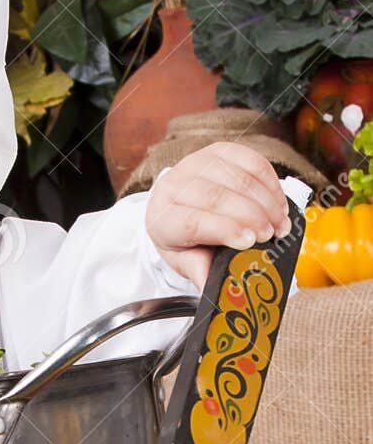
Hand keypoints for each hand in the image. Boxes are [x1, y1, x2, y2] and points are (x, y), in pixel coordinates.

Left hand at [144, 140, 290, 290]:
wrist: (178, 205)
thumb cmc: (184, 236)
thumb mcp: (188, 260)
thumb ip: (201, 272)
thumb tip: (212, 292)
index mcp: (163, 218)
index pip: (192, 222)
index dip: (224, 229)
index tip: (250, 241)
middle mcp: (174, 186)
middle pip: (216, 197)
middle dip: (251, 216)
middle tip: (271, 234)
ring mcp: (195, 164)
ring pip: (236, 177)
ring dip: (266, 201)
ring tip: (280, 221)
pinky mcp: (217, 151)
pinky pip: (248, 160)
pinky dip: (269, 181)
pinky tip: (278, 201)